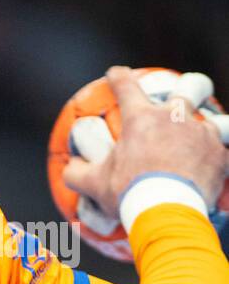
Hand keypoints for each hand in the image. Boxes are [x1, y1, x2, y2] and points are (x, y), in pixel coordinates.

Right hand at [63, 66, 228, 218]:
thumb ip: (76, 173)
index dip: (119, 77)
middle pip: (190, 88)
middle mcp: (175, 118)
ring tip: (200, 145)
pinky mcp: (221, 154)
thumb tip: (70, 167)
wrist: (166, 211)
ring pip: (211, 122)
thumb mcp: (93, 184)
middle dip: (191, 86)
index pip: (127, 88)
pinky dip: (218, 159)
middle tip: (187, 94)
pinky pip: (224, 152)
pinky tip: (214, 167)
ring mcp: (202, 134)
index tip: (116, 73)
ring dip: (204, 131)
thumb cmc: (127, 193)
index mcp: (141, 120)